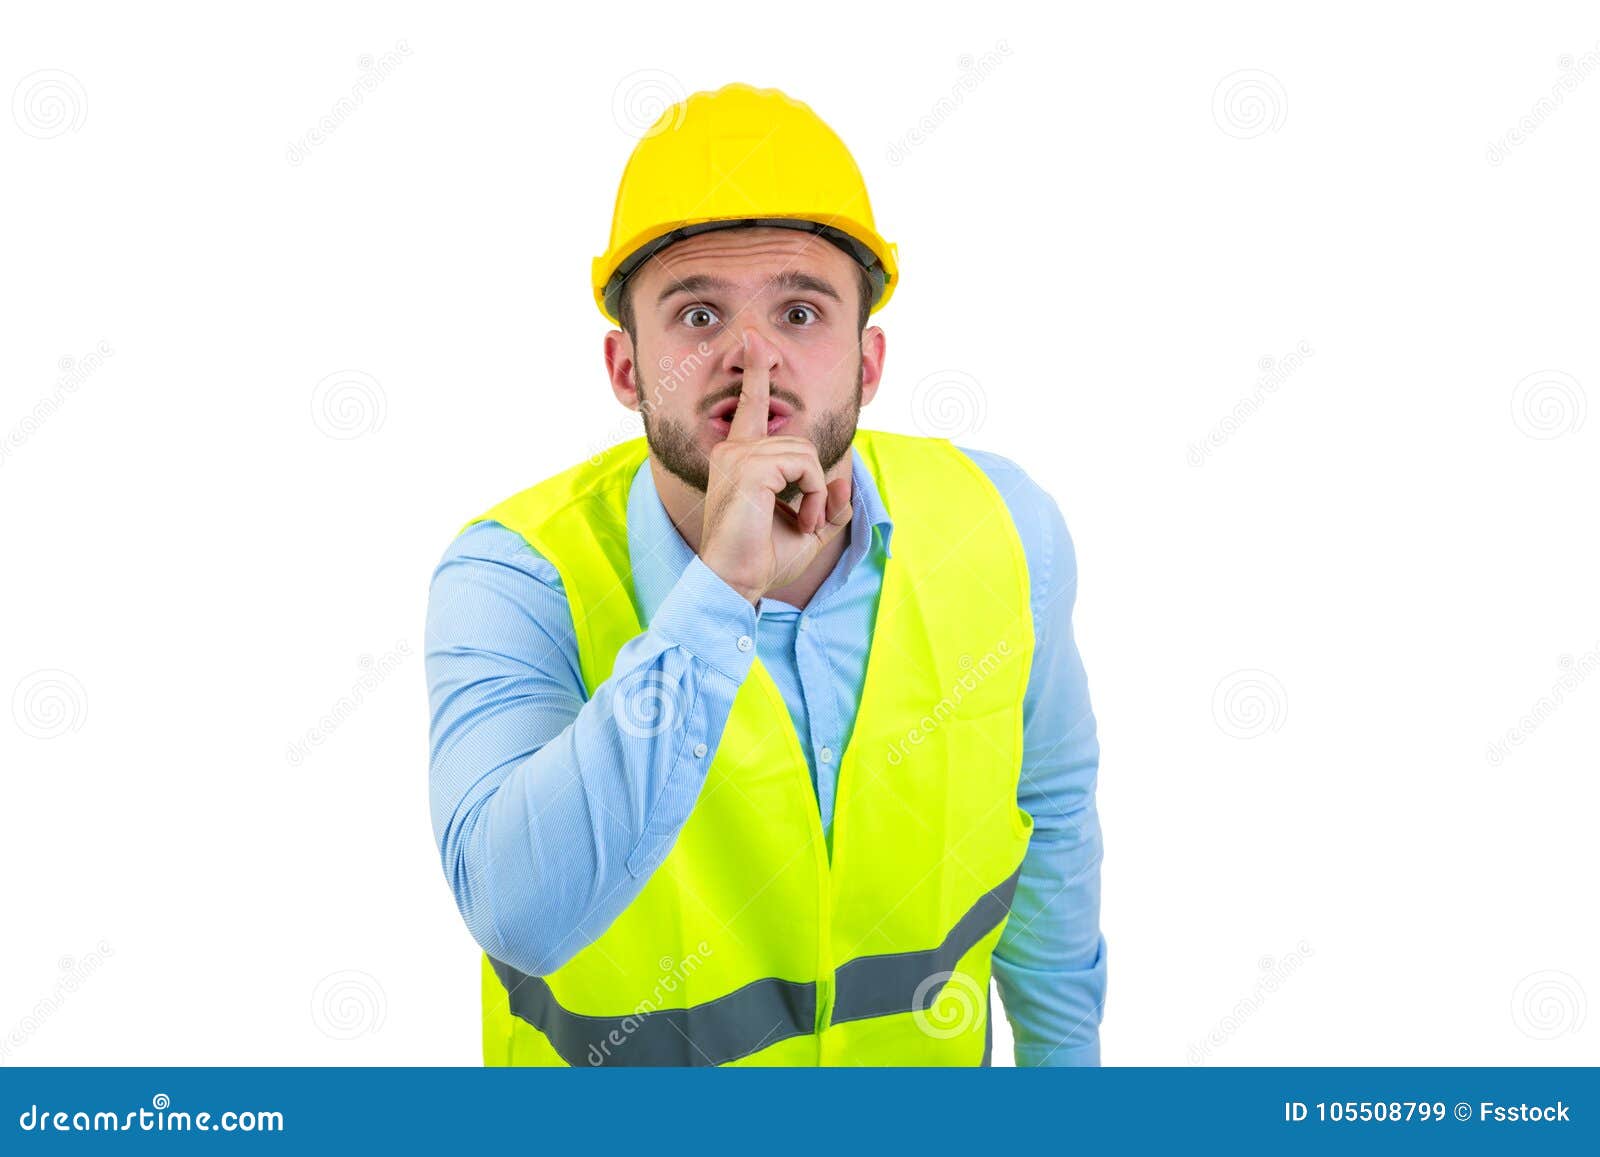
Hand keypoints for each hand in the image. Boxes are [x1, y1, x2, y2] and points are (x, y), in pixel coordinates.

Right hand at [699, 330, 852, 604]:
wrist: (734, 583)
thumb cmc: (761, 559)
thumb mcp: (807, 528)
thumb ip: (826, 501)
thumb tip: (843, 480)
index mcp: (739, 457)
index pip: (750, 406)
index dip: (756, 372)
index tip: (754, 341)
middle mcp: (732, 449)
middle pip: (800, 441)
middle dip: (814, 483)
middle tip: (805, 521)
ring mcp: (737, 455)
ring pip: (806, 453)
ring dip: (814, 493)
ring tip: (800, 523)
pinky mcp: (748, 467)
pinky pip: (804, 465)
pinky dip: (811, 495)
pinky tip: (797, 519)